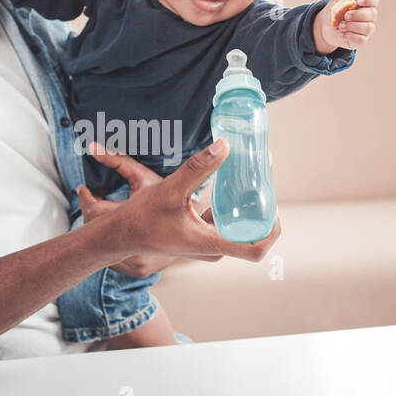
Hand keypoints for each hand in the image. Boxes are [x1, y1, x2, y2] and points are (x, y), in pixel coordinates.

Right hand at [89, 140, 281, 267]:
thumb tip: (226, 145)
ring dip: (249, 207)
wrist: (120, 234)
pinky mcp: (200, 237)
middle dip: (263, 209)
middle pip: (251, 234)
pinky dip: (233, 207)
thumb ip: (197, 168)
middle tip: (264, 178)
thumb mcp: (170, 189)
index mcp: (210, 244)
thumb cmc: (142, 217)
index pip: (255, 250)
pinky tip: (232, 183)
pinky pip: (226, 225)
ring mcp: (207, 245)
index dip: (272, 230)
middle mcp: (213, 249)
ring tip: (252, 176)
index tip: (275, 206)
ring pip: (239, 229)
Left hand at [314, 0, 379, 53]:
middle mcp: (368, 16)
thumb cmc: (334, 10)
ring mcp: (366, 29)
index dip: (369, 0)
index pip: (374, 0)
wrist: (324, 25)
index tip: (359, 1)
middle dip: (357, 15)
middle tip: (345, 16)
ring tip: (341, 25)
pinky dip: (351, 36)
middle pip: (372, 14)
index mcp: (365, 4)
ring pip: (368, 28)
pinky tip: (343, 33)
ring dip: (352, 26)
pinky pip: (362, 40)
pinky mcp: (361, 40)